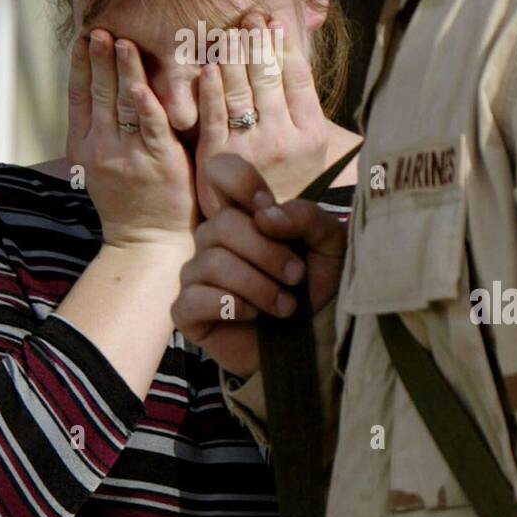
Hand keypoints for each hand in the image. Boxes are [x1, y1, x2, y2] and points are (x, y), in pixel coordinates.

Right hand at [66, 29, 197, 250]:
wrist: (148, 244)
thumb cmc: (131, 201)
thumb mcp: (102, 165)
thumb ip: (102, 131)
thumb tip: (105, 91)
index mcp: (85, 146)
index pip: (79, 97)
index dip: (79, 66)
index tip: (81, 38)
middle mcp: (102, 147)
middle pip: (98, 92)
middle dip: (98, 57)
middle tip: (99, 28)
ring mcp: (129, 154)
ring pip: (123, 103)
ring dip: (121, 69)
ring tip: (120, 40)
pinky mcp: (159, 161)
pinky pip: (151, 126)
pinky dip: (145, 102)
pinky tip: (140, 83)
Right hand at [172, 152, 346, 377]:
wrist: (314, 343)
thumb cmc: (318, 288)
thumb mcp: (329, 245)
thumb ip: (306, 217)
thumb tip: (265, 215)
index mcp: (245, 214)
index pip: (221, 172)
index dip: (242, 183)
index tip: (268, 211)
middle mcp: (214, 239)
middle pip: (224, 224)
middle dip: (268, 252)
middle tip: (296, 277)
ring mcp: (196, 274)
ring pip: (213, 261)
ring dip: (259, 286)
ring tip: (286, 307)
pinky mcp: (186, 310)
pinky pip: (194, 298)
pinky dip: (232, 306)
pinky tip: (253, 316)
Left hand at [194, 10, 328, 219]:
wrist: (262, 241)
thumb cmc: (285, 191)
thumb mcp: (310, 155)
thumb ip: (302, 114)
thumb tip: (292, 67)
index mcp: (311, 134)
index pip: (297, 77)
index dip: (283, 45)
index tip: (273, 22)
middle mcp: (284, 137)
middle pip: (268, 76)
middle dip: (257, 41)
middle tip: (248, 15)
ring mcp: (250, 147)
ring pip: (240, 88)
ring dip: (232, 54)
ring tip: (228, 31)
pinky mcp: (218, 157)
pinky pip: (214, 113)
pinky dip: (211, 86)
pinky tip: (209, 66)